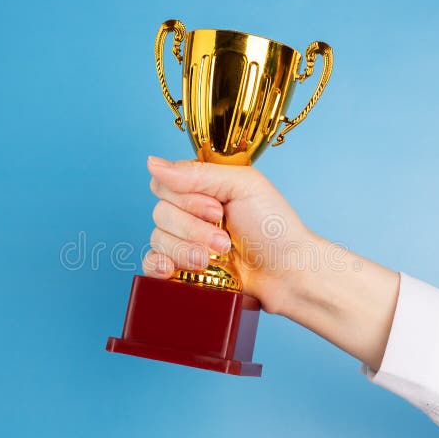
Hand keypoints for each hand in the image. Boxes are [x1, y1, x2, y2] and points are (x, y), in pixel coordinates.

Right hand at [142, 155, 399, 370]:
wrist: (288, 274)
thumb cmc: (275, 228)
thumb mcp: (243, 186)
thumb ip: (198, 173)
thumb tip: (152, 163)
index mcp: (203, 189)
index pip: (165, 184)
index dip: (185, 198)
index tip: (217, 209)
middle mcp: (190, 214)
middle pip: (160, 213)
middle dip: (193, 229)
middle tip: (225, 238)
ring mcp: (185, 244)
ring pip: (157, 240)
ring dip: (186, 250)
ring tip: (215, 260)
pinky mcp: (182, 272)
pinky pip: (150, 265)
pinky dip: (158, 266)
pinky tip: (172, 271)